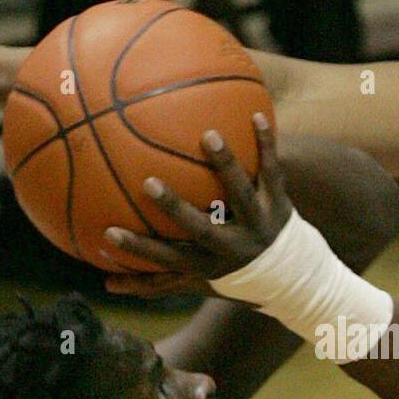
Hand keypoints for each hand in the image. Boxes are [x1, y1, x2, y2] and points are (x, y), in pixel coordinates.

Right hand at [102, 115, 292, 298]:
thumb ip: (155, 281)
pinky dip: (267, 144)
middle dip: (176, 208)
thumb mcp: (198, 280)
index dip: (140, 249)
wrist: (292, 273)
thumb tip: (106, 284)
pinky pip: (272, 170)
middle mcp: (234, 246)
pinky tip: (256, 114)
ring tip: (209, 135)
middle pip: (202, 229)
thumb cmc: (230, 270)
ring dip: (226, 166)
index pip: (169, 259)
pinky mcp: (279, 203)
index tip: (109, 233)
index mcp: (210, 263)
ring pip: (241, 194)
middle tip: (148, 183)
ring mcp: (259, 223)